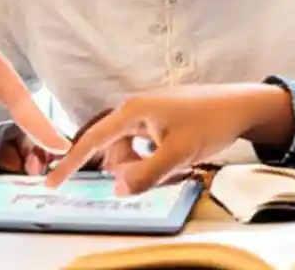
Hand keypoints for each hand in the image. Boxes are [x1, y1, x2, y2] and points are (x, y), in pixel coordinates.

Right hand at [45, 83, 293, 194]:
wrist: (242, 105)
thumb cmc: (209, 123)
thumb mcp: (177, 154)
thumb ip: (145, 174)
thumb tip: (116, 189)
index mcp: (133, 110)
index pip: (93, 138)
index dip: (71, 161)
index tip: (52, 182)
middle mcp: (135, 108)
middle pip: (114, 149)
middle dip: (129, 168)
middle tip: (162, 172)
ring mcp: (148, 113)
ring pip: (131, 150)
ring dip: (145, 166)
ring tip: (176, 165)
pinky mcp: (160, 119)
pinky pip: (144, 146)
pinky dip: (154, 159)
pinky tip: (176, 159)